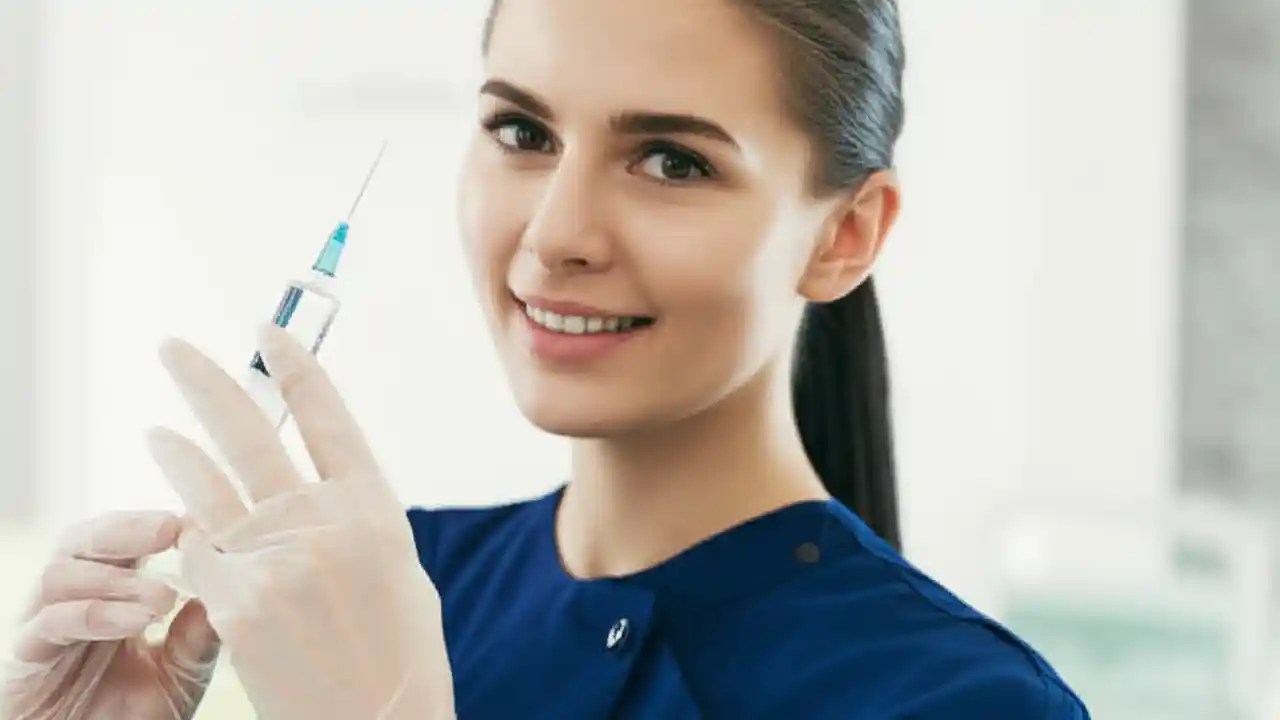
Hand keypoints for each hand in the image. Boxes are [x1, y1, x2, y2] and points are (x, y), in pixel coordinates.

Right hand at [1, 511, 220, 719]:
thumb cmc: (132, 716)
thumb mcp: (180, 673)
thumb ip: (198, 635)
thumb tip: (227, 586)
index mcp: (107, 594)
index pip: (119, 539)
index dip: (151, 522)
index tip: (194, 518)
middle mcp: (69, 601)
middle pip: (81, 540)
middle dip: (127, 528)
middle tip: (171, 530)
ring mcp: (43, 627)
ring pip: (60, 573)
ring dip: (117, 579)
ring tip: (163, 598)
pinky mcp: (25, 659)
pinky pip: (50, 622)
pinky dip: (95, 614)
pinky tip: (136, 622)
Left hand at [146, 324, 454, 719]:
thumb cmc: (397, 653)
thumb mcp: (397, 570)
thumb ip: (350, 521)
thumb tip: (310, 491)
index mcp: (374, 508)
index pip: (326, 416)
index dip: (293, 368)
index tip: (267, 332)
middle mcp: (322, 524)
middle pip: (250, 431)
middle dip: (206, 382)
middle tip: (172, 348)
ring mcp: (271, 561)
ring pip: (205, 487)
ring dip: (176, 452)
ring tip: (156, 428)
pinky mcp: (230, 602)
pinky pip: (198, 555)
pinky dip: (194, 541)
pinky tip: (189, 532)